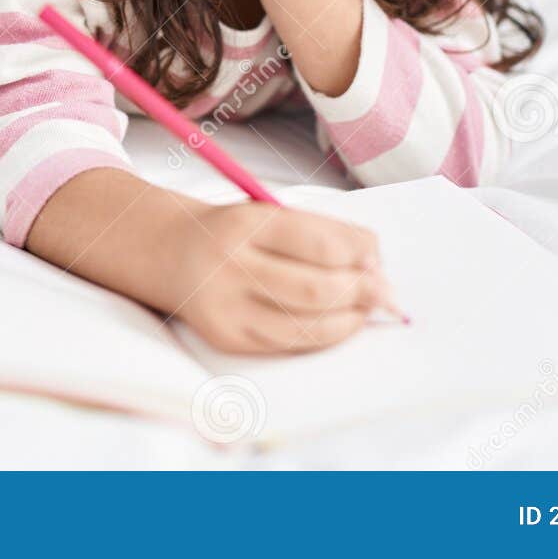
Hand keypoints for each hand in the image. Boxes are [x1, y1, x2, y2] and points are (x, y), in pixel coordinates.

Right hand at [167, 200, 396, 353]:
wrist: (174, 254)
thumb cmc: (239, 232)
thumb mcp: (271, 214)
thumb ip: (324, 232)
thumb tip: (376, 266)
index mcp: (245, 225)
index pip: (320, 245)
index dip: (359, 255)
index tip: (375, 256)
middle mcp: (230, 268)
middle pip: (316, 291)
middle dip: (361, 292)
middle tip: (383, 289)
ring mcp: (226, 308)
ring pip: (306, 327)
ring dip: (350, 319)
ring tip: (365, 306)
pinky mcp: (228, 338)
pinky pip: (289, 344)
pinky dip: (324, 335)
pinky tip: (338, 321)